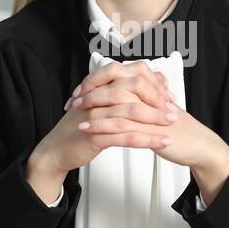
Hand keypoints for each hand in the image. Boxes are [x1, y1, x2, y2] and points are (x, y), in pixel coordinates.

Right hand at [29, 62, 175, 185]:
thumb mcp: (99, 108)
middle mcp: (98, 98)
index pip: (131, 77)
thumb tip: (144, 83)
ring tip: (171, 125)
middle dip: (157, 100)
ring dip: (155, 119)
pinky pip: (125, 136)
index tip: (168, 96)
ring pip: (131, 112)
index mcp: (100, 88)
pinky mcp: (96, 135)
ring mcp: (96, 116)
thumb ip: (119, 95)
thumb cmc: (78, 129)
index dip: (153, 85)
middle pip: (134, 90)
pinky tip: (160, 142)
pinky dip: (147, 139)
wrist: (55, 150)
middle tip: (173, 110)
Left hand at [70, 61, 228, 200]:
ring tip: (77, 113)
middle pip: (114, 84)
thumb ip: (144, 98)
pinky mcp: (150, 129)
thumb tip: (125, 92)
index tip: (82, 90)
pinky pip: (121, 125)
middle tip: (75, 99)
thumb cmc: (180, 129)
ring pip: (115, 103)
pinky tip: (88, 130)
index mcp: (150, 87)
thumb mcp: (158, 108)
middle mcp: (149, 95)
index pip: (118, 74)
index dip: (97, 80)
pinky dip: (101, 126)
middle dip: (90, 91)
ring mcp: (150, 111)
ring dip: (93, 108)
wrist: (199, 145)